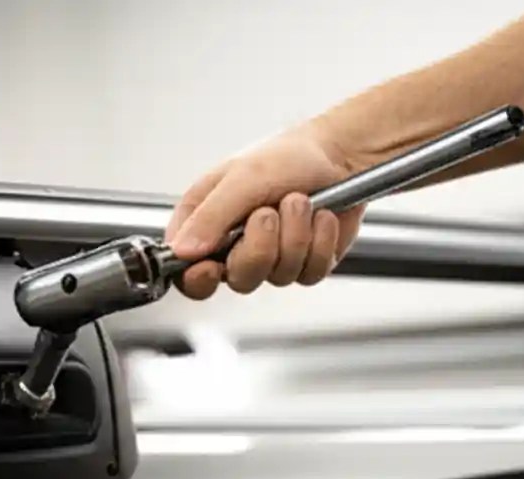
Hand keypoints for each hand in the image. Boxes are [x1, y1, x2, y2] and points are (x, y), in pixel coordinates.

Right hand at [165, 124, 366, 299]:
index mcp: (206, 223)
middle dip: (260, 246)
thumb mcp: (242, 178)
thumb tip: (182, 251)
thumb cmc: (287, 156)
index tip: (210, 267)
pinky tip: (320, 217)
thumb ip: (210, 216)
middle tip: (268, 213)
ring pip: (277, 276)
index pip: (185, 270)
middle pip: (237, 279)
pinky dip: (319, 241)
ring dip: (295, 236)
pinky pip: (309, 273)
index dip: (195, 278)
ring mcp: (272, 257)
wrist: (341, 154)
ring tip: (298, 202)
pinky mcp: (304, 263)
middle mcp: (235, 245)